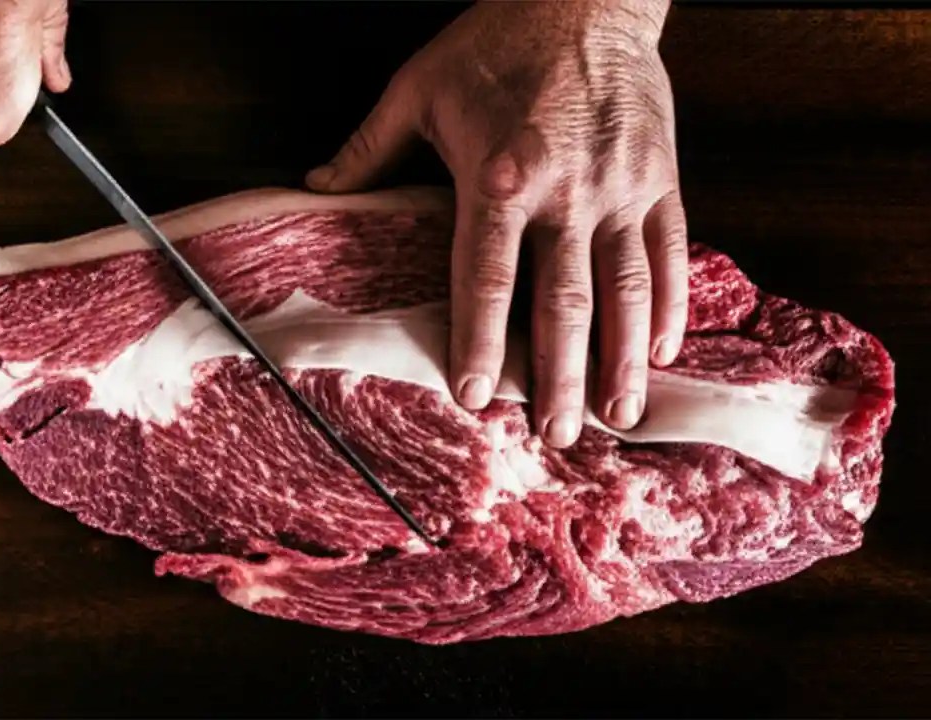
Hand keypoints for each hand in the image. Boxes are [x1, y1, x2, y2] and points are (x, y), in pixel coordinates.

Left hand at [306, 0, 687, 447]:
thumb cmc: (497, 41)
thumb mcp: (418, 88)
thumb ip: (369, 147)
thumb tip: (315, 186)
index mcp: (501, 176)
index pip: (487, 277)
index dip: (480, 340)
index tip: (475, 395)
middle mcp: (567, 193)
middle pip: (564, 301)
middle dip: (558, 376)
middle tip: (553, 436)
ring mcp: (623, 189)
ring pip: (628, 289)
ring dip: (624, 359)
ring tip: (618, 415)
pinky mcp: (663, 179)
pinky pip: (673, 253)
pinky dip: (673, 305)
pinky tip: (666, 351)